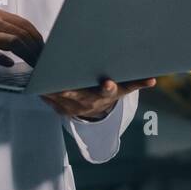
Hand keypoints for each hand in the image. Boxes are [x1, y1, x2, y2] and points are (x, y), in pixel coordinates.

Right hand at [0, 8, 44, 68]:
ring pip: (12, 41)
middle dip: (35, 48)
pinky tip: (9, 64)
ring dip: (26, 54)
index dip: (37, 38)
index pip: (25, 24)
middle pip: (22, 33)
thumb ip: (4, 28)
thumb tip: (27, 40)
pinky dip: (2, 58)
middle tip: (43, 61)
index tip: (44, 50)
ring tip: (34, 65)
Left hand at [41, 77, 156, 120]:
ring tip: (44, 78)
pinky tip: (37, 81)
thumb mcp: (124, 88)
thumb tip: (154, 80)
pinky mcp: (58, 108)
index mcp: (105, 95)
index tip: (109, 82)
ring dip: (52, 90)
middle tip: (64, 83)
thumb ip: (137, 83)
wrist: (93, 111)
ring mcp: (72, 107)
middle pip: (80, 95)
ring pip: (60, 98)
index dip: (109, 88)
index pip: (109, 92)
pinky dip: (43, 91)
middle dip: (72, 90)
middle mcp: (89, 103)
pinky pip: (48, 99)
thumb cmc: (108, 91)